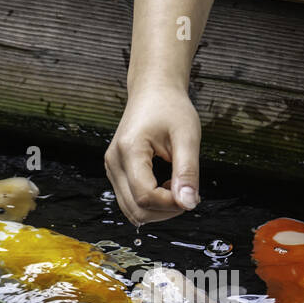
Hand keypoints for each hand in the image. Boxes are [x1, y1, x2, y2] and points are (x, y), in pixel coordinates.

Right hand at [104, 82, 200, 224]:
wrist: (153, 91)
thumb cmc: (171, 108)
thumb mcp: (187, 136)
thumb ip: (188, 172)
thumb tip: (188, 204)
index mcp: (129, 150)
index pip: (146, 196)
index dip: (171, 204)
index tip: (191, 194)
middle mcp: (114, 161)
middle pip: (136, 209)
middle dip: (166, 211)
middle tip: (187, 192)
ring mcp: (111, 168)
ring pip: (132, 210)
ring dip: (158, 209)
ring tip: (176, 186)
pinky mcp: (115, 171)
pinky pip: (130, 201)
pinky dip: (150, 203)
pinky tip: (165, 185)